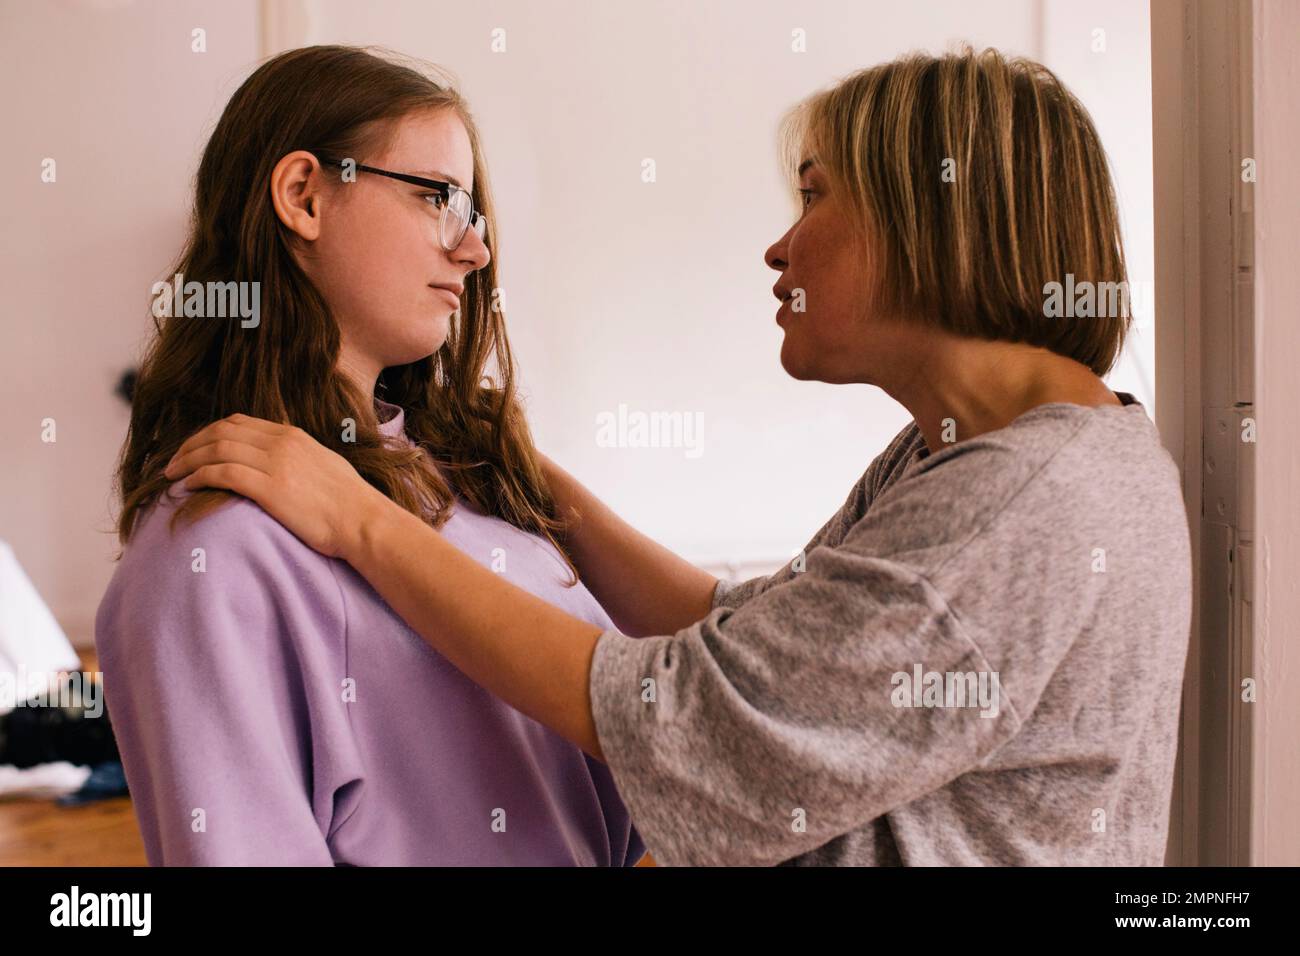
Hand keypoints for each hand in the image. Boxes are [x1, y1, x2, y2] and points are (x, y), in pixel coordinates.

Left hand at [163, 413, 390, 559]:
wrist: (363, 522)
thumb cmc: (349, 504)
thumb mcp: (323, 467)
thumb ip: (298, 459)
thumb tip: (280, 465)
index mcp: (293, 436)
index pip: (239, 422)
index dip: (208, 433)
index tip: (194, 449)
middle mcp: (282, 443)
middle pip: (222, 431)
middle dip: (191, 444)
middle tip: (173, 462)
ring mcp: (276, 464)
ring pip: (217, 449)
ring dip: (187, 460)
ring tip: (172, 475)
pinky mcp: (270, 488)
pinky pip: (223, 473)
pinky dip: (199, 476)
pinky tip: (187, 486)